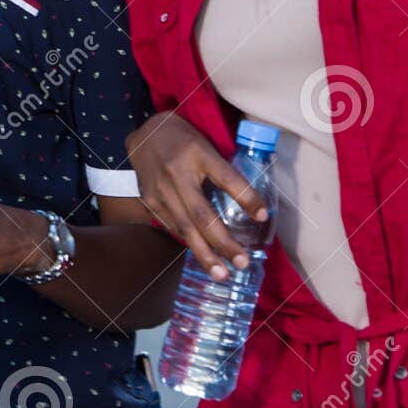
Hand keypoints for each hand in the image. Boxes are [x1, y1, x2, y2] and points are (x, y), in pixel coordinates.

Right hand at [125, 111, 267, 281]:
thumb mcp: (207, 144)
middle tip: (242, 262)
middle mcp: (177, 174)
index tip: (263, 217)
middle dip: (223, 243)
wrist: (144, 134)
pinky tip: (203, 257)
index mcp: (197, 153)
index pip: (226, 178)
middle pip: (202, 214)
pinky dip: (189, 242)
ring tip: (222, 274)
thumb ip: (223, 169)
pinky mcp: (150, 201)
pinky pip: (173, 227)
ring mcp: (160, 190)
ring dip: (205, 254)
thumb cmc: (183, 139)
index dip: (246, 198)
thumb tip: (251, 201)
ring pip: (185, 228)